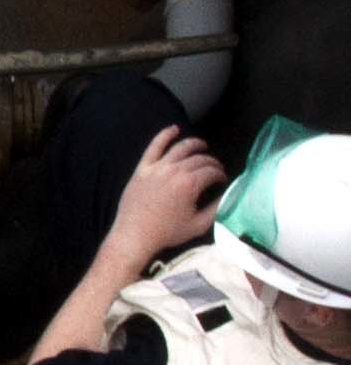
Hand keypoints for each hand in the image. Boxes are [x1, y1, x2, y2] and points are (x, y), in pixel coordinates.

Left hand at [119, 125, 227, 260]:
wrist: (134, 235)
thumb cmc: (167, 232)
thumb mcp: (199, 224)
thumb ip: (217, 207)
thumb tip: (230, 194)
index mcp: (190, 183)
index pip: (212, 171)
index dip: (221, 174)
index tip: (222, 180)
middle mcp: (174, 170)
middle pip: (199, 159)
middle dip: (211, 163)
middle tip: (215, 169)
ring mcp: (156, 168)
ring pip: (180, 148)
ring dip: (194, 144)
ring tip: (203, 146)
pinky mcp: (142, 169)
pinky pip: (153, 147)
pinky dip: (164, 135)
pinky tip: (173, 129)